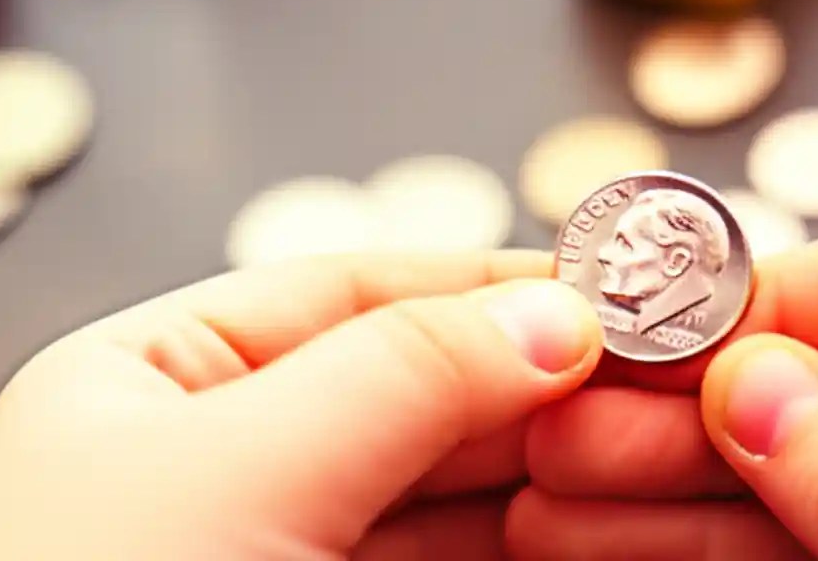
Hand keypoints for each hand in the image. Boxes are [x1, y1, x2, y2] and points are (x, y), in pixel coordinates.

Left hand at [0, 251, 602, 559]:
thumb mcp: (228, 479)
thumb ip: (400, 378)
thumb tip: (550, 317)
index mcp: (160, 381)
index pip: (356, 296)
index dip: (488, 283)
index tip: (610, 288)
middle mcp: (230, 461)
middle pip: (422, 390)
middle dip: (540, 379)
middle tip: (658, 369)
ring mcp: (292, 554)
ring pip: (454, 488)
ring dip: (554, 467)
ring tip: (650, 443)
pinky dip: (538, 546)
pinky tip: (599, 524)